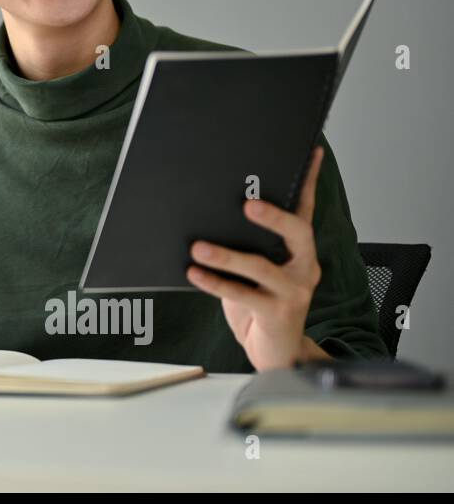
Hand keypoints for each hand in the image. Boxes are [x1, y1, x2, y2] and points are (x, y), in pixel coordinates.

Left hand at [186, 145, 325, 370]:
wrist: (276, 352)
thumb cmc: (260, 302)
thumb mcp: (254, 268)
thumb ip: (243, 243)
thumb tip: (208, 213)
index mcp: (299, 249)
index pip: (305, 208)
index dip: (309, 180)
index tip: (311, 151)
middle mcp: (304, 266)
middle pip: (297, 233)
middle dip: (274, 217)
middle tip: (247, 204)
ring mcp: (294, 291)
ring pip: (261, 266)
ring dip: (226, 256)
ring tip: (197, 247)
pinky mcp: (278, 313)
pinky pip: (243, 294)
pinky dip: (215, 282)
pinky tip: (193, 273)